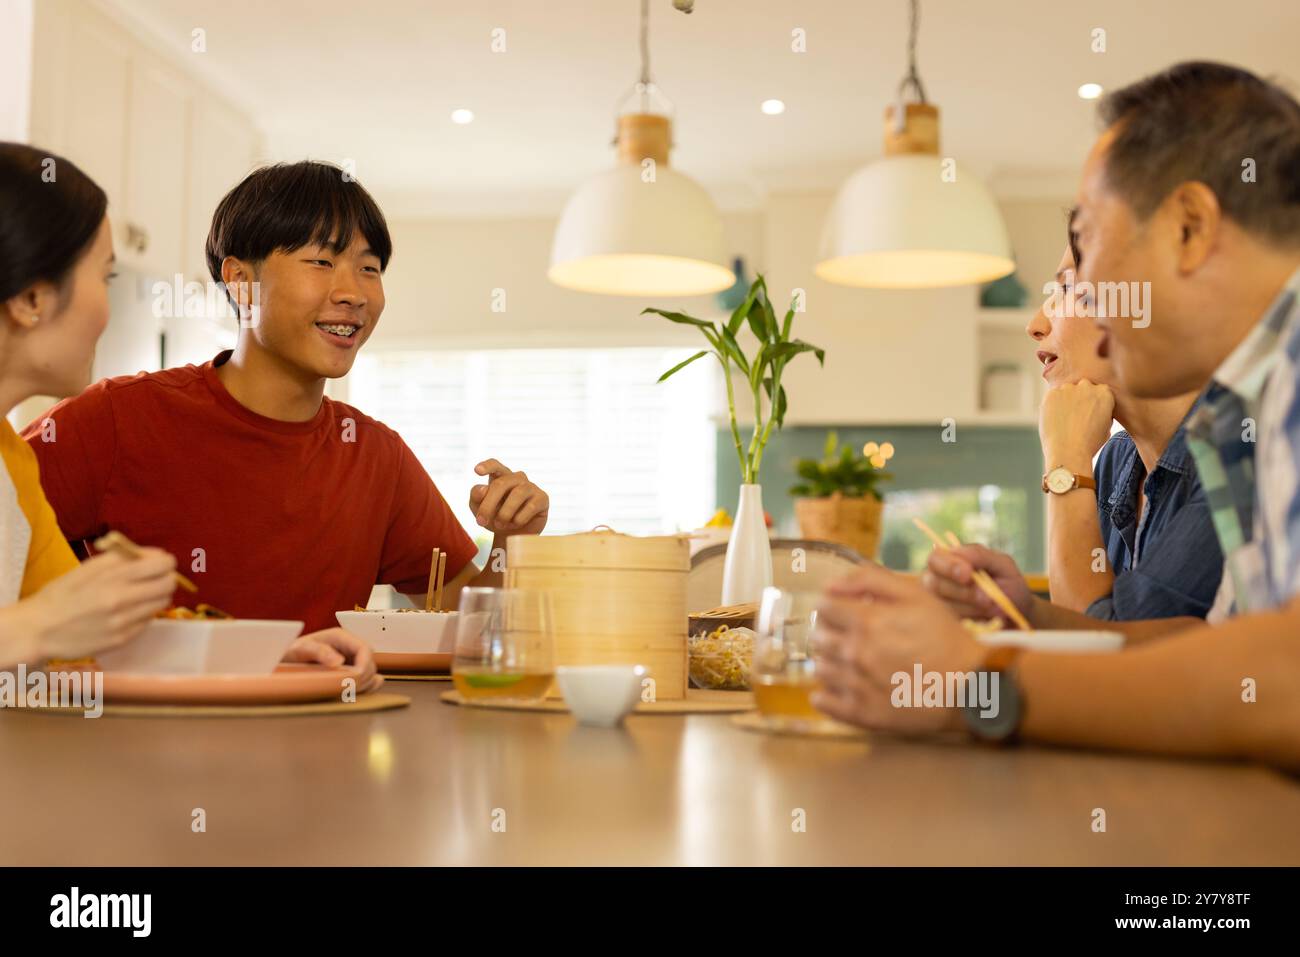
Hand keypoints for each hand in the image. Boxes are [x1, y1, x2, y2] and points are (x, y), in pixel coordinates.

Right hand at [9, 549, 176, 662]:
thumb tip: (153, 555)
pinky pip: (147, 622)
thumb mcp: (87, 568)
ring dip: (155, 598)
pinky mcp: (123, 639)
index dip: (164, 562)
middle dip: (165, 579)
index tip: (157, 564)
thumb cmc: (61, 594)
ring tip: (136, 597)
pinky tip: (123, 614)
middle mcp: (122, 599)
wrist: (38, 630)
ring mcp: (124, 621)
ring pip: (161, 604)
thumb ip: (121, 559)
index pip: (163, 564)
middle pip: (169, 585)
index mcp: (113, 576)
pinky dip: (142, 615)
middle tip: (152, 580)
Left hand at [282, 628, 382, 693]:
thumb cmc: (291, 652)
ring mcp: (350, 659)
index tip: (358, 677)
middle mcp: (348, 647)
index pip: (365, 648)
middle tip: (351, 689)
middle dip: (364, 676)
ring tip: (350, 692)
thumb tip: (339, 661)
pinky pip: (366, 679)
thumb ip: (319, 652)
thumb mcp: (301, 649)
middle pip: (370, 662)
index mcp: (341, 637)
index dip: (366, 663)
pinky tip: (356, 692)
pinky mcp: (350, 671)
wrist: (285, 661)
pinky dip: (365, 687)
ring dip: (365, 683)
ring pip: (370, 672)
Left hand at [468, 459, 548, 535]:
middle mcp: (517, 478)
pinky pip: (530, 506)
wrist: (513, 536)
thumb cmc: (495, 518)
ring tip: (500, 525)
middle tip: (481, 522)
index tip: (477, 471)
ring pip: (517, 494)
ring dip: (505, 513)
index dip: (487, 466)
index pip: (495, 465)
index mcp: (500, 476)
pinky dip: (519, 519)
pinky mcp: (542, 498)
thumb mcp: (479, 508)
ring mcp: (531, 486)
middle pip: (501, 483)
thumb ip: (476, 496)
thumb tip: (483, 489)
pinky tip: (515, 524)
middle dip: (488, 504)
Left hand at [812, 565, 984, 732]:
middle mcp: (855, 653)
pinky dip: (826, 694)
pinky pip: (822, 701)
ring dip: (831, 662)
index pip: (823, 607)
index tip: (845, 612)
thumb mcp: (916, 595)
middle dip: (831, 632)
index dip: (833, 606)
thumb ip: (870, 580)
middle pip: (818, 637)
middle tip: (854, 637)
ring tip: (856, 663)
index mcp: (866, 621)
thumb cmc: (945, 637)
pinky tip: (845, 687)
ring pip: (819, 668)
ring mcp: (856, 685)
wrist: (970, 686)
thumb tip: (831, 584)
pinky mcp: (861, 714)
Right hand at [922, 543, 1033, 624]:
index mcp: (949, 561)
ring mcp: (939, 605)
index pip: (936, 559)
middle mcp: (937, 581)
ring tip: (994, 609)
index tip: (968, 574)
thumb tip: (957, 551)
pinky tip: (987, 619)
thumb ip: (980, 555)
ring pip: (944, 605)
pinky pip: (950, 623)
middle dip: (963, 592)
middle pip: (934, 584)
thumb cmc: (1008, 586)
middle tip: (987, 599)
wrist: (1018, 617)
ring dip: (972, 608)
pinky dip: (972, 621)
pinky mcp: (945, 624)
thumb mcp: (1002, 565)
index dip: (949, 566)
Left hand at [1039, 379, 1114, 471]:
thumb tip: (1095, 406)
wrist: (1069, 451)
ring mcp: (1068, 389)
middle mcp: (1087, 386)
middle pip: (1082, 387)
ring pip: (1066, 391)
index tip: (1088, 414)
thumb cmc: (1089, 443)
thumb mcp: (1106, 426)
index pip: (1098, 391)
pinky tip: (1055, 420)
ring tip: (1064, 420)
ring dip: (1065, 401)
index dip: (1092, 403)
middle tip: (1075, 416)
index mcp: (1105, 392)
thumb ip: (1102, 410)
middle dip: (1079, 398)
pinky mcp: (1051, 394)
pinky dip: (1052, 406)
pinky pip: (1052, 397)